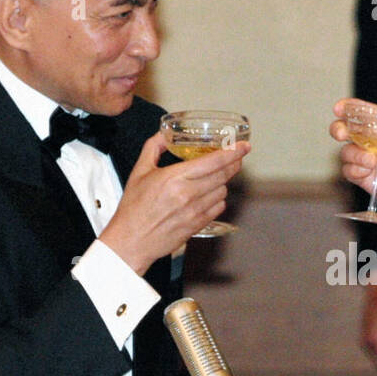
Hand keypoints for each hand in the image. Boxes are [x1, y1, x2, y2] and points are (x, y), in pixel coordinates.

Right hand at [99, 133, 248, 272]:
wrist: (132, 241)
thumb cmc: (134, 208)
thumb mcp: (139, 172)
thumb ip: (153, 148)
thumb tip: (163, 135)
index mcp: (175, 178)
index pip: (213, 162)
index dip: (233, 152)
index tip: (244, 146)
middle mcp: (188, 194)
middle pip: (223, 175)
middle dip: (234, 164)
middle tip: (237, 157)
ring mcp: (195, 211)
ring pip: (223, 191)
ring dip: (223, 182)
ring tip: (215, 177)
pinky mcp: (198, 225)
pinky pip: (218, 207)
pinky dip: (218, 199)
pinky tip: (209, 195)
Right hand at [330, 98, 376, 227]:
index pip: (365, 113)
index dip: (350, 108)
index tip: (340, 107)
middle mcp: (374, 142)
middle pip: (346, 130)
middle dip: (339, 129)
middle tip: (342, 133)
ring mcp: (368, 160)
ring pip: (347, 152)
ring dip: (354, 154)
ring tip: (371, 160)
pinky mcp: (366, 178)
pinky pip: (349, 171)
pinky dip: (355, 170)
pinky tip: (369, 171)